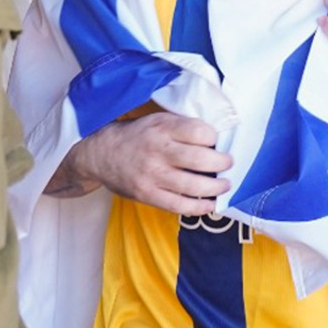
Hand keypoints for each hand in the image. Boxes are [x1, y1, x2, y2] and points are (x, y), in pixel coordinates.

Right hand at [60, 111, 228, 215]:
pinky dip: (199, 207)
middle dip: (222, 163)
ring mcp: (152, 175)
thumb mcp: (157, 120)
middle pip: (200, 160)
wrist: (100, 154)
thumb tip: (217, 140)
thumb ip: (182, 127)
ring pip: (193, 186)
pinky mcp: (147, 195)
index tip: (217, 141)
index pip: (199, 132)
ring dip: (216, 187)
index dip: (214, 137)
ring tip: (225, 185)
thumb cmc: (137, 136)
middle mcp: (157, 151)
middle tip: (228, 163)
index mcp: (162, 128)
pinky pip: (179, 206)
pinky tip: (209, 204)